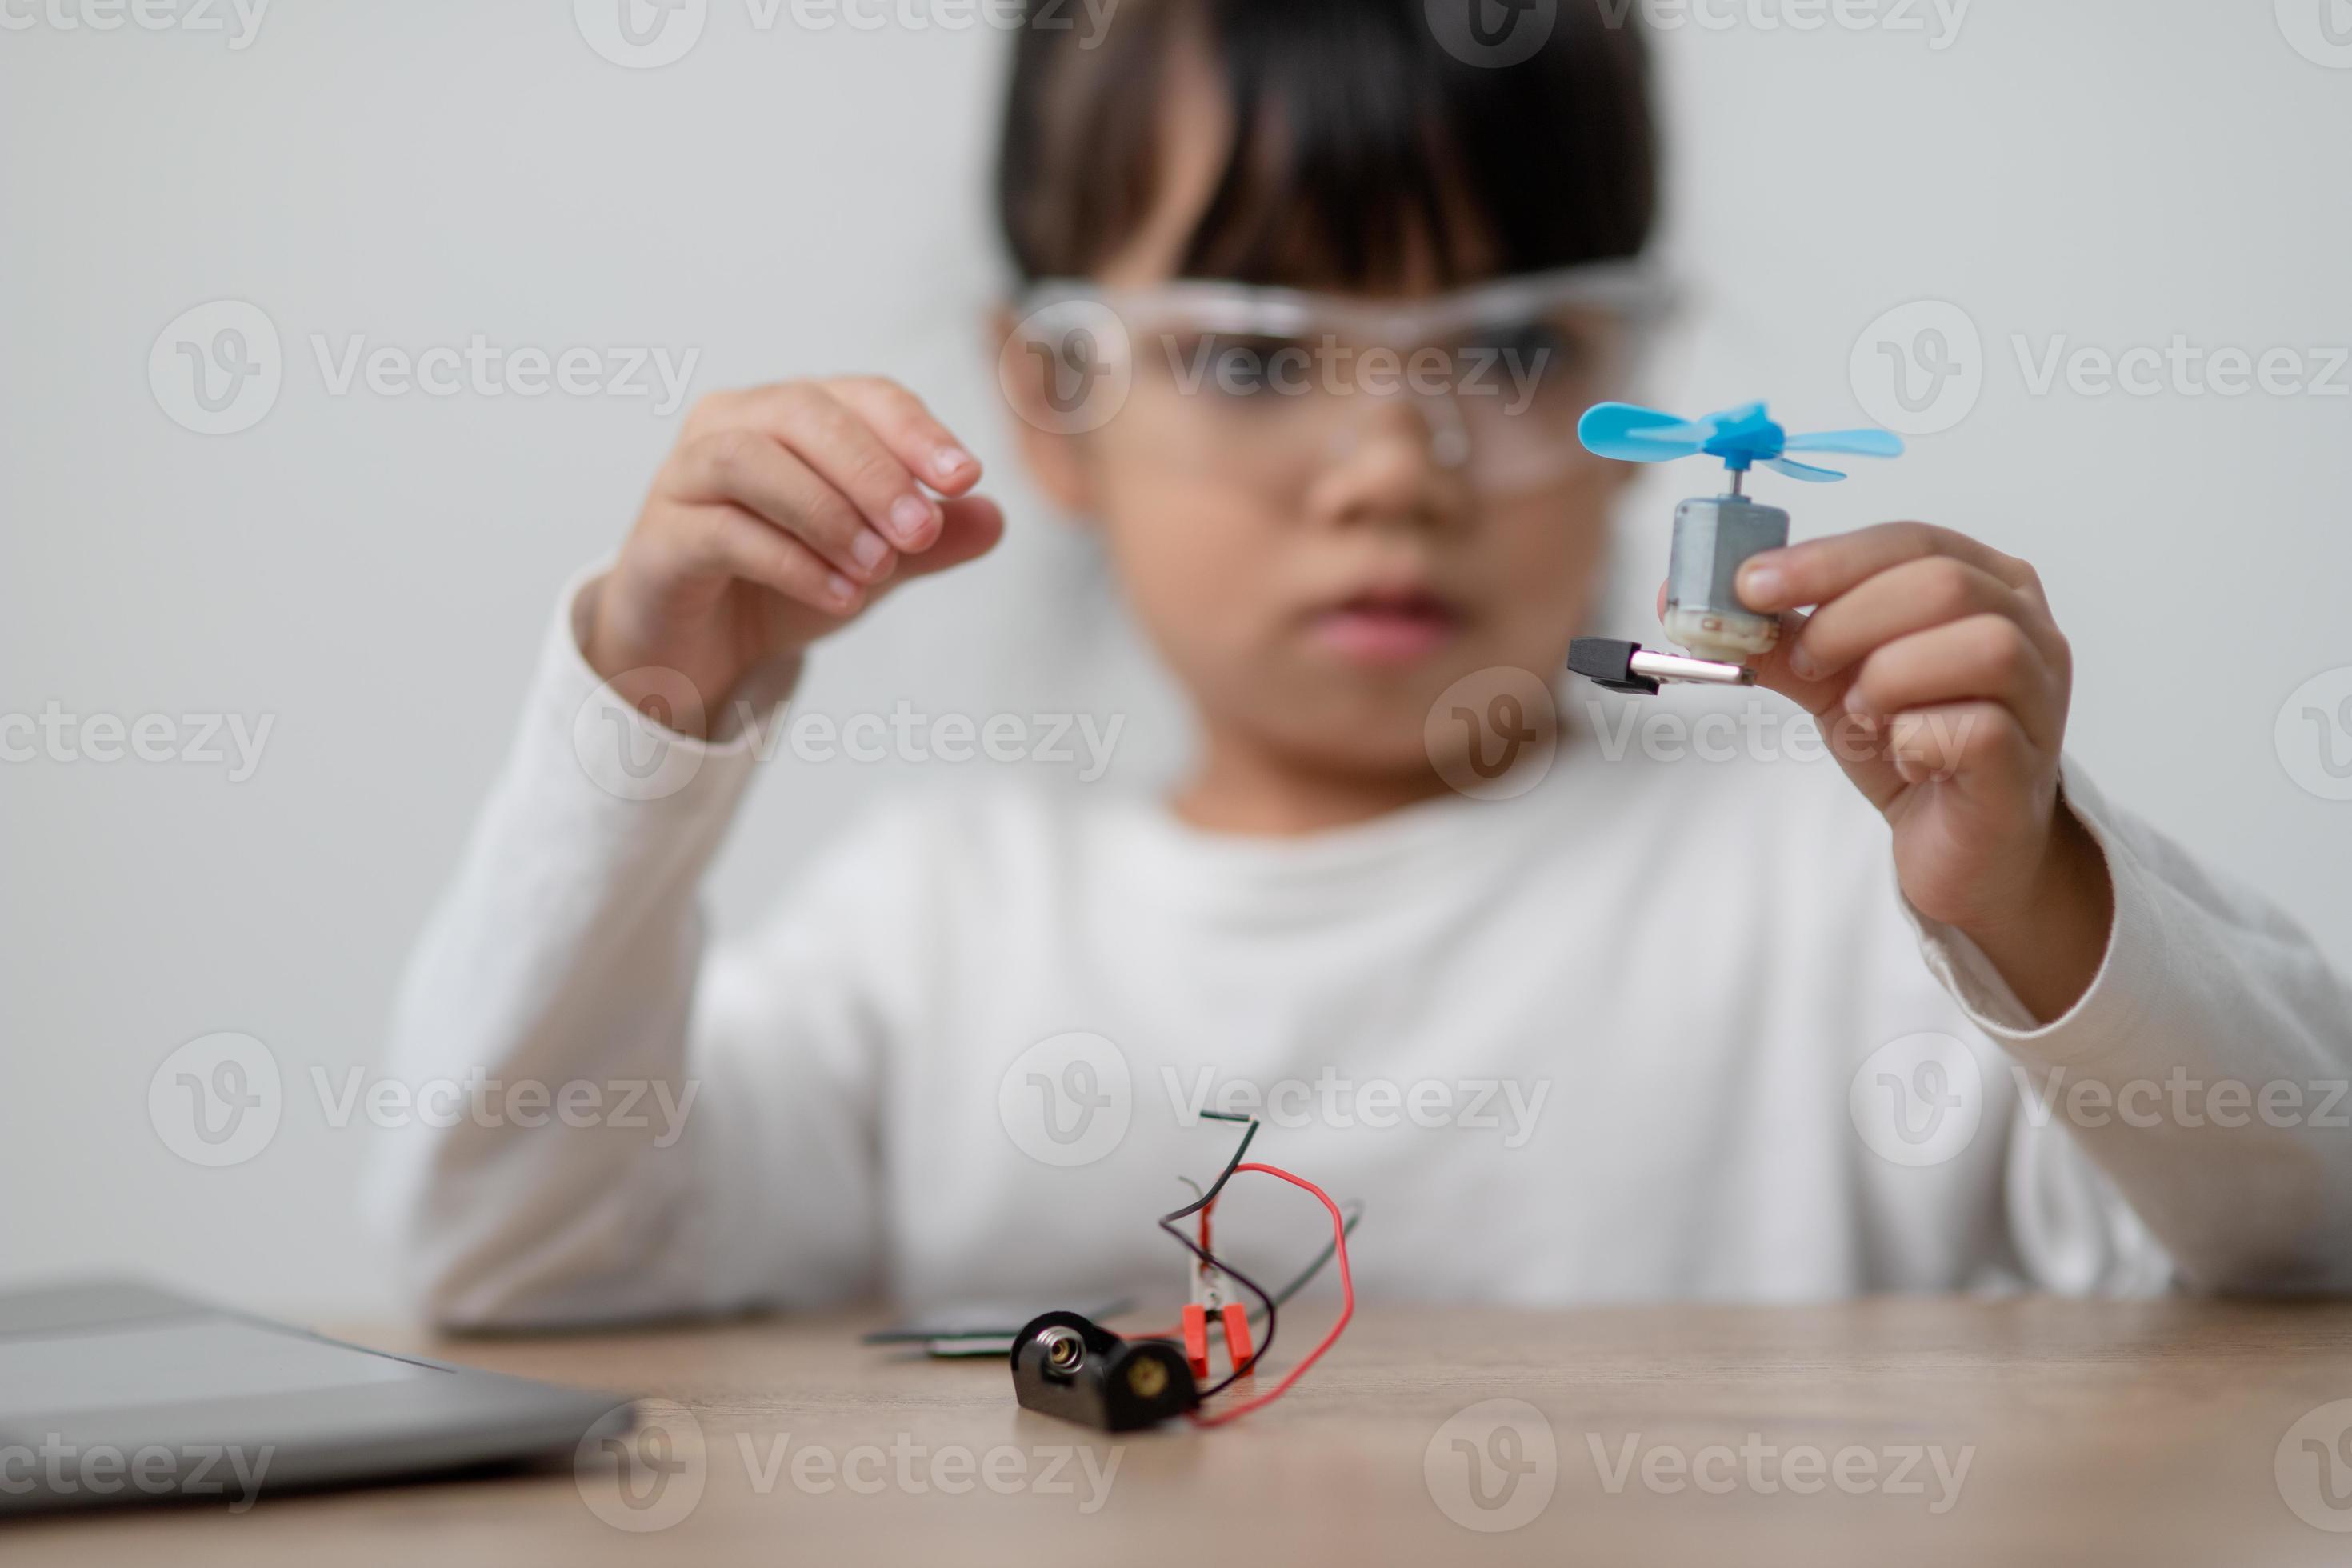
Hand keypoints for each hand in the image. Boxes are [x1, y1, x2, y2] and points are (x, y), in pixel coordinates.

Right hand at [583, 378, 1004, 733]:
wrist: (698, 648)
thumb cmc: (782, 583)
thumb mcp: (873, 562)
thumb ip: (930, 541)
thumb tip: (994, 518)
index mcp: (789, 413)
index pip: (862, 396)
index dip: (916, 431)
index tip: (967, 477)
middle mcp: (730, 424)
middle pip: (806, 414)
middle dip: (875, 471)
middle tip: (924, 531)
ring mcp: (683, 476)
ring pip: (751, 460)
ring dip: (828, 511)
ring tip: (881, 569)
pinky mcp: (660, 538)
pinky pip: (723, 531)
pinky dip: (791, 562)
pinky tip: (841, 597)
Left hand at [1720, 523, 2113, 1020]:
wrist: (1963, 846)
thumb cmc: (1914, 744)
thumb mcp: (1836, 679)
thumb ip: (1778, 639)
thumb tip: (1690, 602)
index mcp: (1985, 582)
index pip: (1909, 540)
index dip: (1826, 559)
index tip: (1751, 585)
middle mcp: (2027, 626)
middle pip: (1941, 583)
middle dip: (1848, 620)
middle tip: (1805, 663)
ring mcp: (2040, 693)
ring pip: (1978, 645)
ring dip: (1891, 676)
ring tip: (1862, 713)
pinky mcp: (2027, 761)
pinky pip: (1976, 728)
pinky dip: (1916, 738)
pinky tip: (1904, 757)